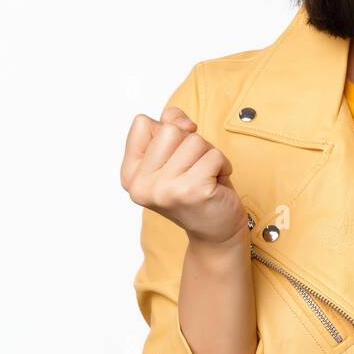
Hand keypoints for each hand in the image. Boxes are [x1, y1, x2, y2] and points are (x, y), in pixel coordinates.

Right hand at [120, 106, 246, 248]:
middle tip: (196, 168)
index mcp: (130, 174)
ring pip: (195, 141)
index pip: (141, 123)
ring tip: (206, 177)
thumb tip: (181, 122)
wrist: (216, 231)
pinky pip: (214, 156)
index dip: (167, 130)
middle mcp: (141, 185)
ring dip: (209, 155)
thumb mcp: (174, 154)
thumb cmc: (196, 187)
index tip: (176, 156)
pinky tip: (217, 184)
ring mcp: (164, 190)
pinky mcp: (191, 192)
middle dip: (191, 143)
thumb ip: (169, 127)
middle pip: (170, 129)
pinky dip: (223, 165)